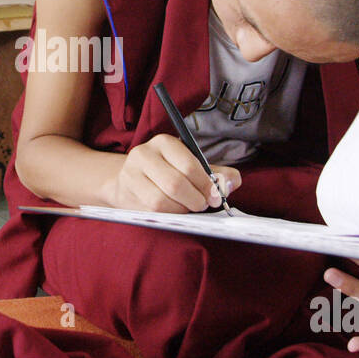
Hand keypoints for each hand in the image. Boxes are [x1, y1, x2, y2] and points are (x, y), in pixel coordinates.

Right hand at [108, 133, 240, 211]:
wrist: (129, 180)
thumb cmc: (167, 172)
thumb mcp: (192, 166)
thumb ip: (215, 173)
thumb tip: (232, 181)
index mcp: (164, 143)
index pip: (189, 165)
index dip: (206, 185)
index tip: (216, 197)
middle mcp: (144, 154)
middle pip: (175, 184)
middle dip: (195, 200)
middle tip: (203, 205)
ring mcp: (131, 174)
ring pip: (161, 200)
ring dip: (181, 209)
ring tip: (188, 207)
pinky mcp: (125, 194)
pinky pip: (152, 211)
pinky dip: (168, 215)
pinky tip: (173, 211)